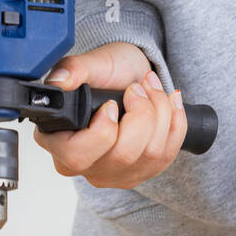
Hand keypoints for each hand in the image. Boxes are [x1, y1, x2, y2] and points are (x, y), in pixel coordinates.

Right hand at [32, 41, 185, 188]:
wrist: (130, 74)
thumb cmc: (108, 71)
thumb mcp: (91, 63)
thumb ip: (73, 69)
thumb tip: (60, 81)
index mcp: (61, 140)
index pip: (76, 156)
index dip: (100, 131)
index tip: (111, 104)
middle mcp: (87, 163)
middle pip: (122, 157)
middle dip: (141, 114)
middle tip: (138, 87)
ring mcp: (116, 173)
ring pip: (150, 156)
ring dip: (160, 114)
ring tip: (152, 88)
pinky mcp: (142, 172)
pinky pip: (167, 156)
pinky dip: (175, 125)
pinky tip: (170, 103)